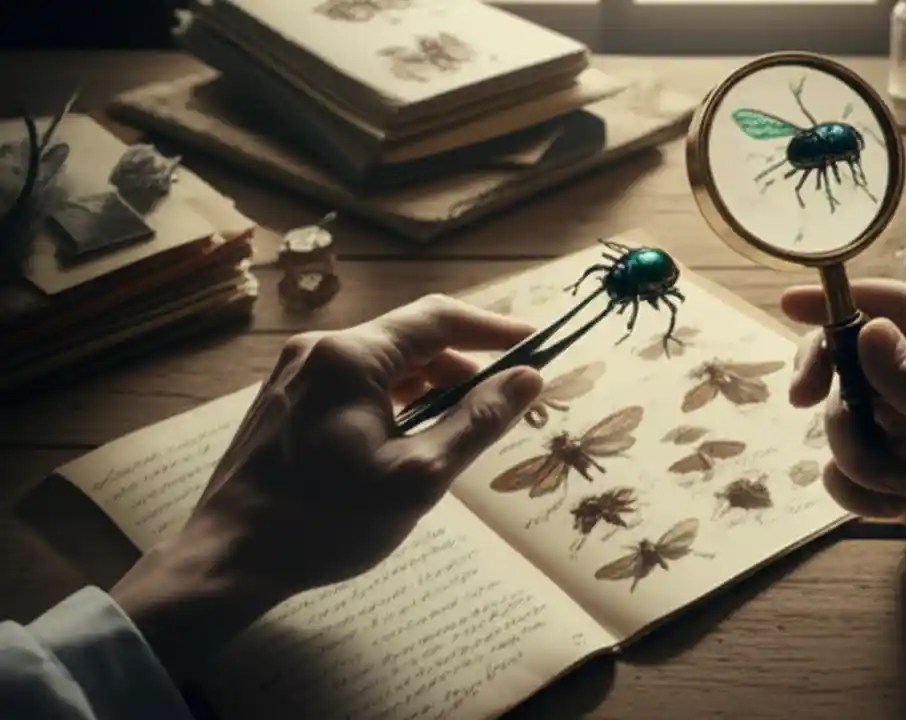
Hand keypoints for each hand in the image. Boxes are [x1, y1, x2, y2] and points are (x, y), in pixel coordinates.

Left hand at [111, 295, 543, 679]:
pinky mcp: (285, 399)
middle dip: (464, 363)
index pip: (439, 319)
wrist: (229, 558)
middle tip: (505, 397)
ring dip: (429, 383)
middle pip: (410, 338)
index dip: (493, 329)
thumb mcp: (419, 476)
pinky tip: (409, 434)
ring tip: (462, 423)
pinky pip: (354, 381)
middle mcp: (319, 350)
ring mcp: (295, 373)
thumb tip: (527, 378)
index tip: (537, 344)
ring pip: (381, 362)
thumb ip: (477, 422)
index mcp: (351, 357)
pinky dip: (393, 397)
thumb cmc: (326, 521)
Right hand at [785, 280, 905, 695]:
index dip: (845, 300)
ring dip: (856, 453)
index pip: (899, 309)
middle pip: (857, 358)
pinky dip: (858, 487)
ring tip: (895, 485)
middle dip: (830, 384)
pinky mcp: (893, 471)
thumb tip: (867, 327)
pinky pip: (846, 463)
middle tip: (801, 401)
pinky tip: (893, 509)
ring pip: (846, 416)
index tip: (790, 303)